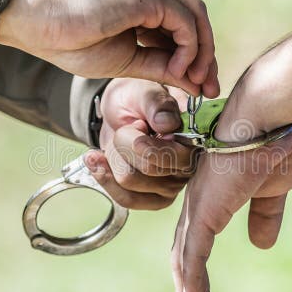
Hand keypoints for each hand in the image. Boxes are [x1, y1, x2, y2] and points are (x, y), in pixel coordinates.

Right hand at [0, 0, 219, 96]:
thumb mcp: (126, 60)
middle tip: (208, 89)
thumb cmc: (68, 41)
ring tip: (194, 83)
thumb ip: (160, 67)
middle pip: (194, 15)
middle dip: (206, 54)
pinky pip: (183, 19)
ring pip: (194, 14)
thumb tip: (193, 84)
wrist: (35, 21)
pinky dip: (188, 48)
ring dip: (201, 52)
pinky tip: (177, 70)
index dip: (196, 54)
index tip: (200, 85)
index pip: (182, 22)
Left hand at [84, 78, 195, 209]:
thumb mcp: (145, 91)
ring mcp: (173, 185)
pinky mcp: (155, 199)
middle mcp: (190, 165)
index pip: (172, 153)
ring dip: (113, 156)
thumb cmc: (138, 99)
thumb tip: (167, 125)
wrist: (122, 111)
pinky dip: (105, 176)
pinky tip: (96, 159)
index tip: (136, 124)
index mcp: (195, 137)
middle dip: (124, 142)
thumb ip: (156, 103)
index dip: (145, 143)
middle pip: (147, 167)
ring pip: (129, 180)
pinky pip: (126, 198)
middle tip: (129, 127)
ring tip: (119, 141)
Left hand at [171, 124, 291, 291]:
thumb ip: (264, 215)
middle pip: (184, 254)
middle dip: (189, 289)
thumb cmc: (274, 139)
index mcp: (213, 195)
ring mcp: (199, 206)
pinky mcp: (205, 211)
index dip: (197, 269)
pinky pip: (193, 256)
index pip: (196, 240)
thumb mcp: (273, 189)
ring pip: (185, 260)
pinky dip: (193, 284)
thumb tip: (261, 244)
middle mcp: (199, 202)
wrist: (270, 114)